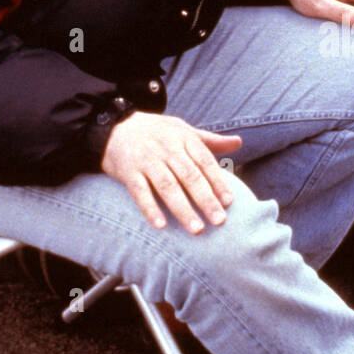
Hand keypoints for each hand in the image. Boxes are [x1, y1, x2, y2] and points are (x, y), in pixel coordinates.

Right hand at [101, 111, 241, 232]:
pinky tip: (161, 226)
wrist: (114, 125)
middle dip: (205, 199)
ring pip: (167, 186)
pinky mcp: (127, 171)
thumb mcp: (182, 129)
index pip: (204, 161)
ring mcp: (145, 159)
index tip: (229, 202)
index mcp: (182, 137)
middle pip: (189, 176)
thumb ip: (210, 140)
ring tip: (197, 229)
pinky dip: (150, 209)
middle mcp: (165, 147)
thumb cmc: (156, 132)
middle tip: (219, 221)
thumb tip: (239, 142)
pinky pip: (139, 192)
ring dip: (183, 209)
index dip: (217, 181)